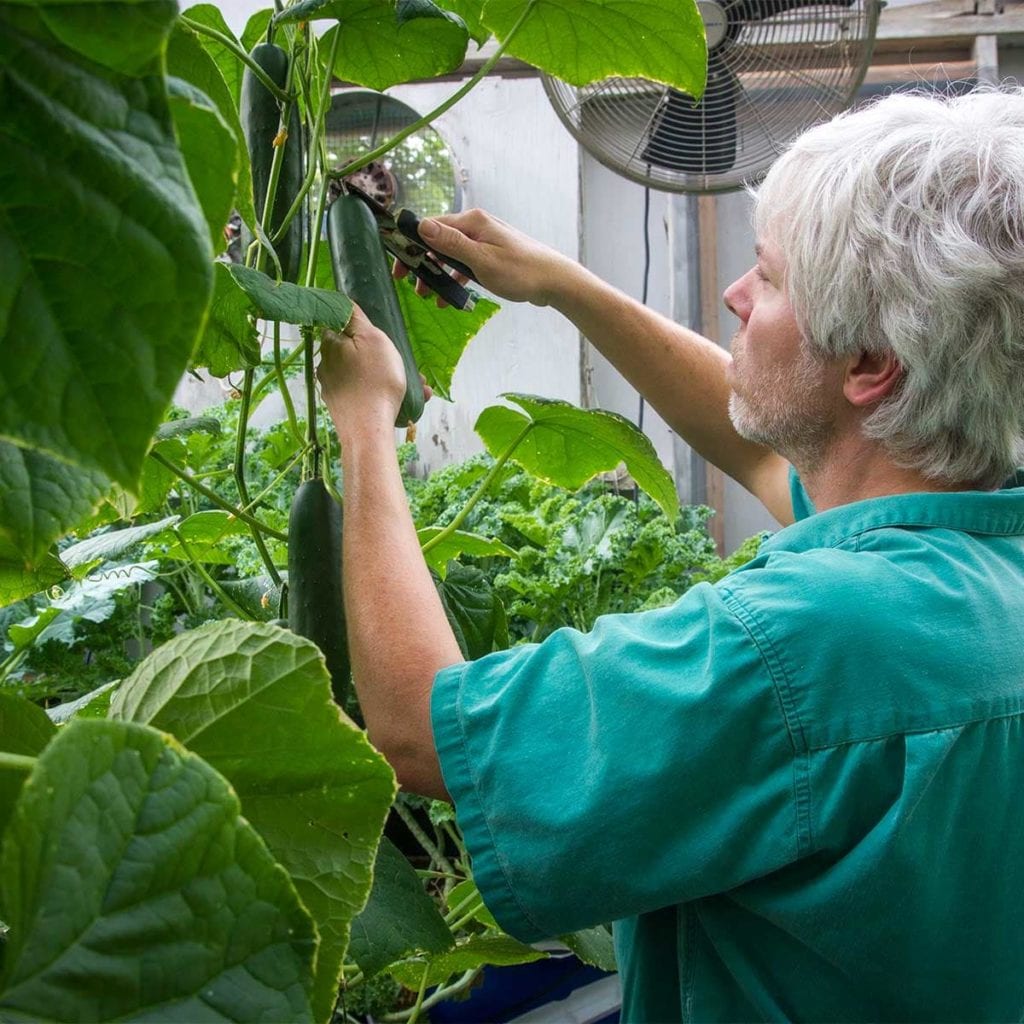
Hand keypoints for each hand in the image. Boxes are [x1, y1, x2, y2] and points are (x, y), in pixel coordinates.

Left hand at [317, 305, 427, 438]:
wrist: (369, 431)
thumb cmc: (375, 381)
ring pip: (364, 376)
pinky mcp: (343, 410)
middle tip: (409, 364)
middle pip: (354, 353)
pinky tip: (409, 401)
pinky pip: (366, 395)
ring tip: (418, 387)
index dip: (362, 329)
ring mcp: (333, 390)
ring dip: (389, 377)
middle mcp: (325, 367)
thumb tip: (340, 302)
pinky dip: (384, 395)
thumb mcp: (373, 339)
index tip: (382, 336)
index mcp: (330, 346)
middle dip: (382, 355)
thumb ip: (355, 318)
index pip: (340, 326)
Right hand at [391, 208, 570, 306]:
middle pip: (439, 240)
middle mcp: (477, 226)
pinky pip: (466, 263)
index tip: (400, 266)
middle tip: (410, 285)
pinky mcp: (492, 254)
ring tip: (428, 296)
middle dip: (423, 262)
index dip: (411, 244)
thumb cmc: (520, 272)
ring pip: (452, 254)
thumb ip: (451, 244)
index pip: (431, 226)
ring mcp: (485, 240)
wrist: (555, 281)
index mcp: (472, 222)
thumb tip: (421, 226)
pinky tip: (450, 297)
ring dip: (438, 273)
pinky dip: (456, 278)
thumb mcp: (481, 260)